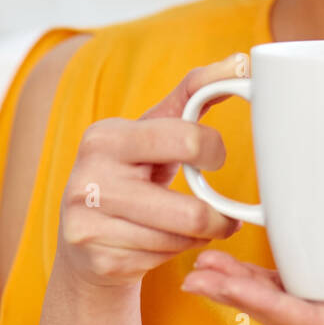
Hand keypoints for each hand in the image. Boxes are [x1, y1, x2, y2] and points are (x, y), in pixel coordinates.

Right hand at [53, 52, 248, 290]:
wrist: (83, 238)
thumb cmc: (130, 172)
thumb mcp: (155, 129)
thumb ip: (194, 94)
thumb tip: (240, 63)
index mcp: (105, 137)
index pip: (187, 140)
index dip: (214, 151)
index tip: (214, 159)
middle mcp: (88, 180)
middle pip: (190, 209)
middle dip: (219, 214)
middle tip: (225, 213)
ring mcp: (88, 225)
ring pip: (182, 239)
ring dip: (200, 235)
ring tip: (198, 226)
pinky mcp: (98, 261)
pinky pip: (164, 260)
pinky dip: (177, 253)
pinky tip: (167, 243)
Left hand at [180, 246, 323, 324]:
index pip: (301, 316)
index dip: (257, 301)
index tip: (217, 283)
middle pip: (285, 307)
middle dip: (238, 291)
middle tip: (194, 271)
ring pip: (294, 294)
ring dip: (250, 281)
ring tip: (210, 265)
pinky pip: (314, 278)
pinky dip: (282, 269)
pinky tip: (262, 256)